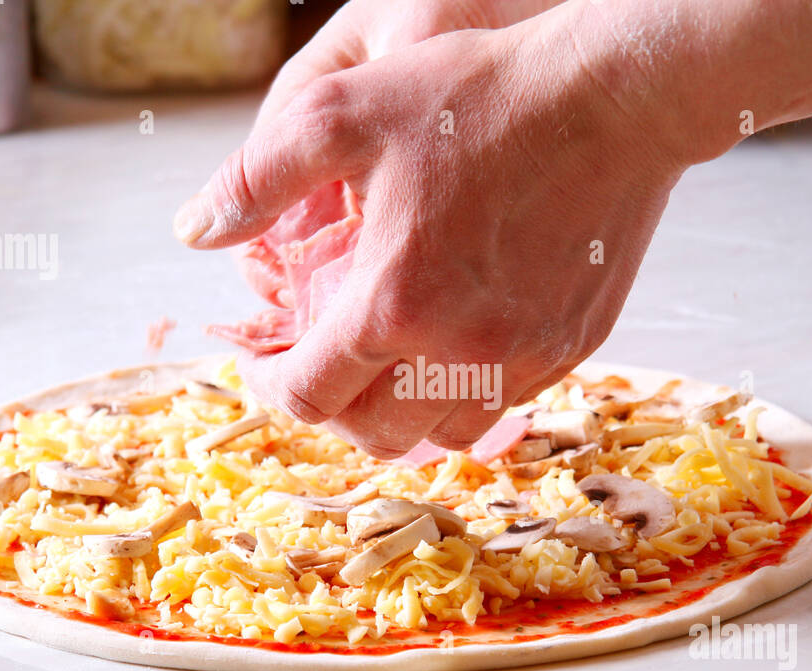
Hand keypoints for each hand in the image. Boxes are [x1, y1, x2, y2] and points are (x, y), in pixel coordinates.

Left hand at [174, 2, 705, 458]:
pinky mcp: (570, 348)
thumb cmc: (479, 95)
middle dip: (330, 413)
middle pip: (374, 434)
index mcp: (395, 302)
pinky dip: (462, 394)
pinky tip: (452, 347)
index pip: (310, 395)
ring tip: (383, 371)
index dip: (270, 386)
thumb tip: (195, 230)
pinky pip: (504, 404)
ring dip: (399, 416)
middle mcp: (462, 349)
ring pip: (444, 434)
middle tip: (319, 370)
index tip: (264, 363)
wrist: (616, 96)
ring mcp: (524, 357)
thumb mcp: (342, 110)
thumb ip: (255, 178)